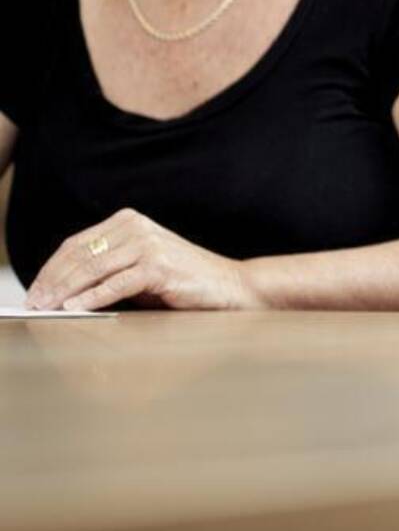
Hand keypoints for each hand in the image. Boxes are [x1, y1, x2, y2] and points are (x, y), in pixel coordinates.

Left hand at [23, 209, 260, 311]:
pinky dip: (92, 298)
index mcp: (130, 222)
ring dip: (65, 291)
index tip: (34, 291)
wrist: (231, 286)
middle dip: (52, 282)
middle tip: (35, 303)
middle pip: (80, 255)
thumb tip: (61, 292)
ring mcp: (149, 244)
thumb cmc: (184, 282)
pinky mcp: (160, 266)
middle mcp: (138, 227)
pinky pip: (116, 284)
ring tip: (48, 308)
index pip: (76, 244)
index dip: (50, 269)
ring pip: (93, 268)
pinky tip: (75, 308)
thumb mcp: (138, 270)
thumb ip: (106, 272)